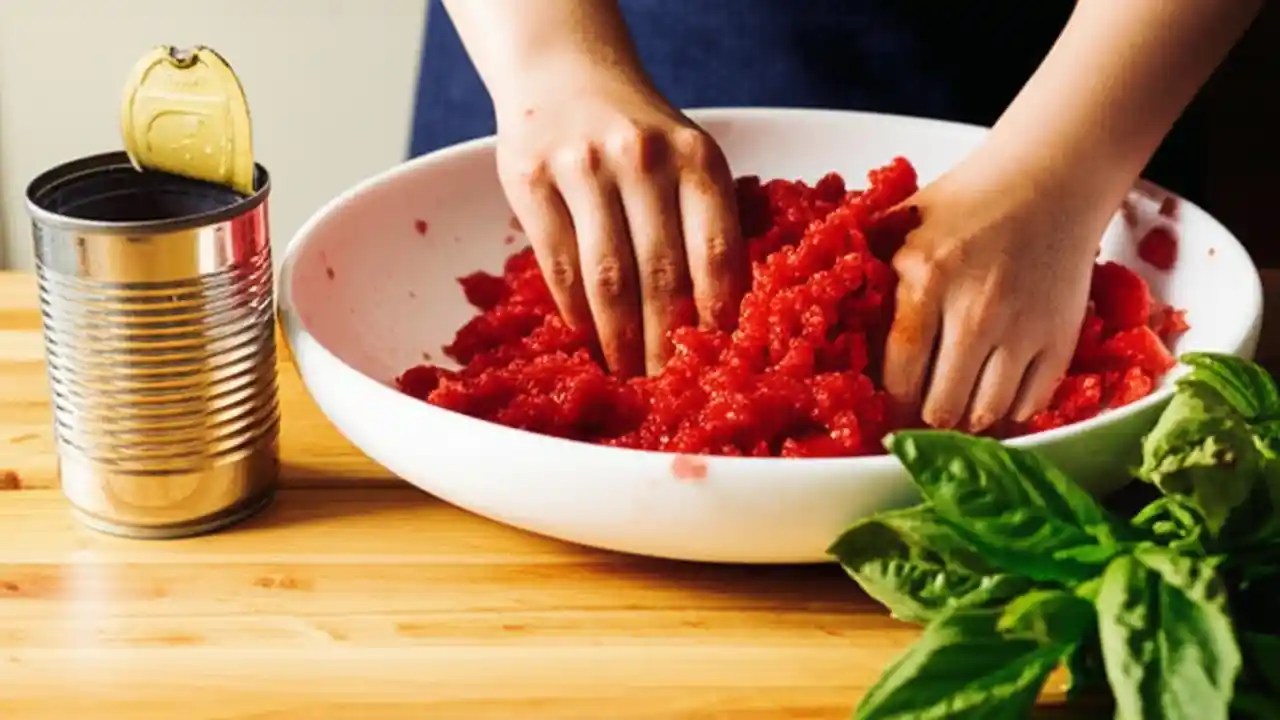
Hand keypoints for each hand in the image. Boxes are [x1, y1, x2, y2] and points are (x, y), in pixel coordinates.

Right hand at [494, 69, 746, 376]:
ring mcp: (583, 167)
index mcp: (697, 158)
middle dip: (665, 344)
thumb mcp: (688, 158)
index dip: (715, 319)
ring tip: (626, 375)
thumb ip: (703, 221)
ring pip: (606, 277)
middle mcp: (643, 158)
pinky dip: (574, 312)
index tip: (714, 366)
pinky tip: (586, 338)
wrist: (564, 74)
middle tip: (666, 388)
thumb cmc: (638, 134)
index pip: (715, 254)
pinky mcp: (530, 178)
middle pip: (661, 276)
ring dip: (618, 339)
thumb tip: (720, 322)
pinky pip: (557, 264)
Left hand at [882, 163, 1106, 431]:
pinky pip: (1032, 405)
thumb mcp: (901, 226)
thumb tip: (829, 329)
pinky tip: (991, 402)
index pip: (901, 372)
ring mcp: (1024, 328)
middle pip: (942, 405)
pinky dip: (1009, 414)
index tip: (884, 415)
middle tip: (916, 421)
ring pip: (987, 413)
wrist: (1048, 180)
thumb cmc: (966, 203)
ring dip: (965, 424)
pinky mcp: (1061, 337)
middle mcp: (977, 310)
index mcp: (926, 280)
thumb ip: (868, 274)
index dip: (890, 405)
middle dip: (924, 420)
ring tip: (952, 417)